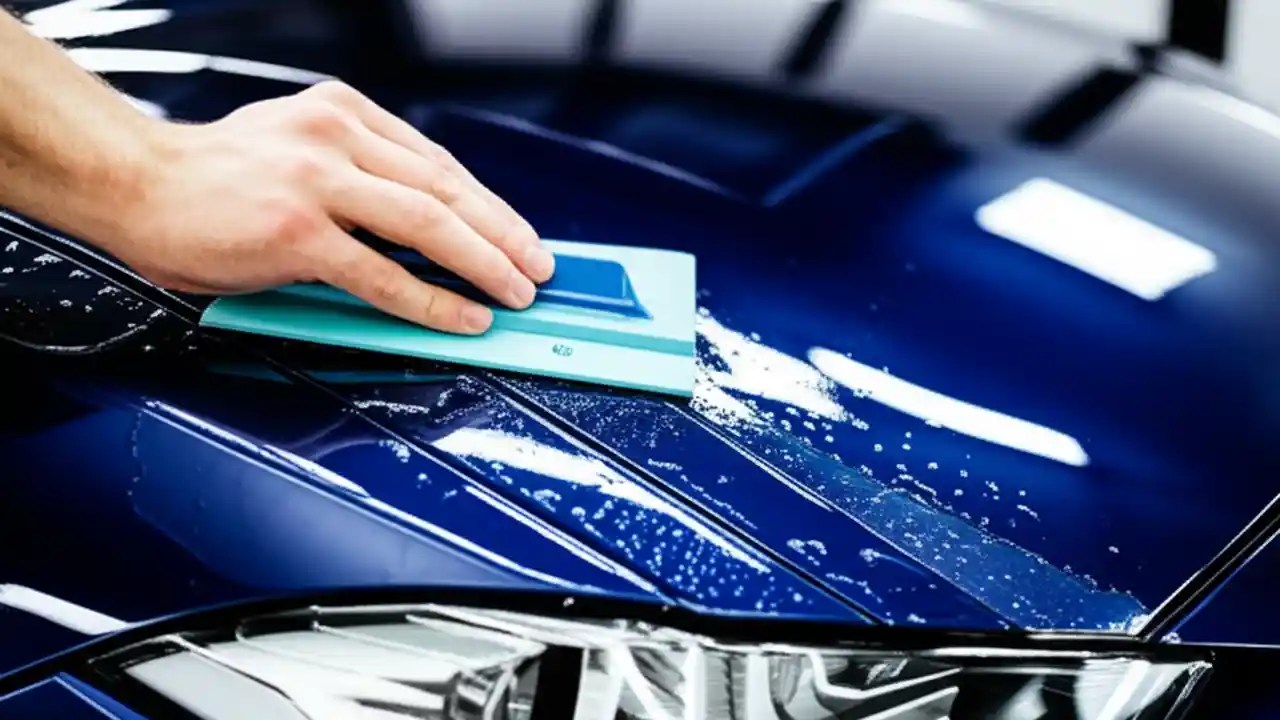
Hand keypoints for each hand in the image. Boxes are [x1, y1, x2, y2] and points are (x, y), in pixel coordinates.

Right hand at [105, 80, 552, 333]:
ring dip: (485, 263)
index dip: (487, 205)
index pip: (436, 163)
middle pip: (446, 189)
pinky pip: (382, 274)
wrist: (132, 181)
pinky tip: (463, 316)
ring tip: (517, 293)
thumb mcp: (294, 147)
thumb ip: (355, 172)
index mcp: (342, 112)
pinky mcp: (298, 232)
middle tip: (538, 267)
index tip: (517, 234)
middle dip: (504, 233)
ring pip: (429, 224)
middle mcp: (337, 136)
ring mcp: (319, 182)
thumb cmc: (209, 177)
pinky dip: (432, 300)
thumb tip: (419, 224)